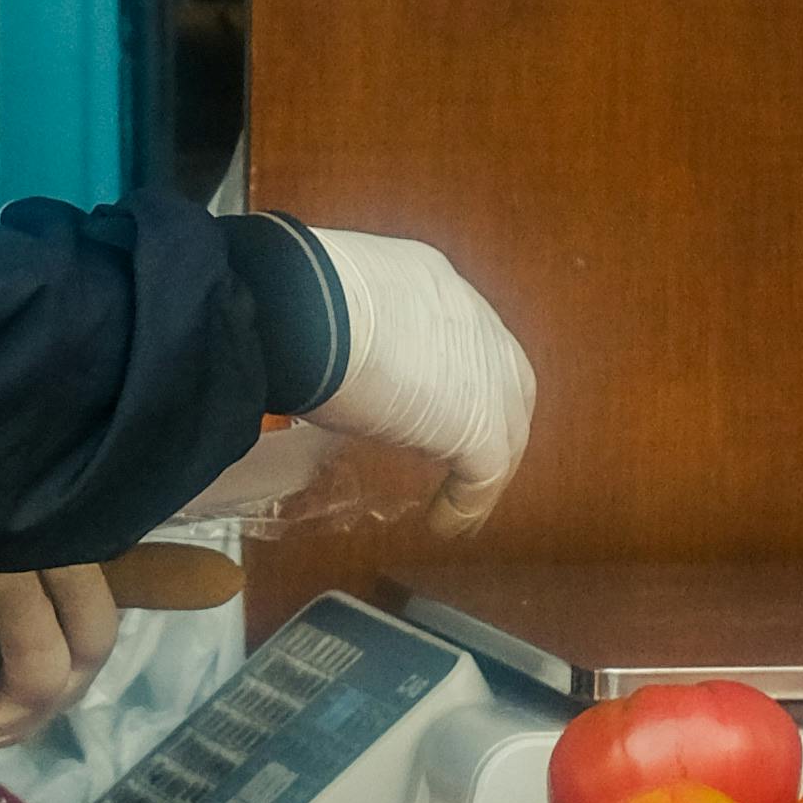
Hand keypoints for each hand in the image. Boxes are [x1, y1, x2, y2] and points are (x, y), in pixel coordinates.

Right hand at [299, 228, 535, 539]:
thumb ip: (336, 319)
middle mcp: (469, 319)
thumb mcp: (323, 298)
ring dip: (487, 464)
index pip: (461, 331)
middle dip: (493, 415)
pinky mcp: (479, 427)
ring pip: (506, 427)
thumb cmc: (296, 297)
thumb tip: (308, 342)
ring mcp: (484, 374)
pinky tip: (445, 523)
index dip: (456, 368)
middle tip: (462, 452)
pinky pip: (485, 476)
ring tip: (462, 499)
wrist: (309, 313)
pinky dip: (468, 504)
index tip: (434, 395)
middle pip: (505, 377)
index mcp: (429, 280)